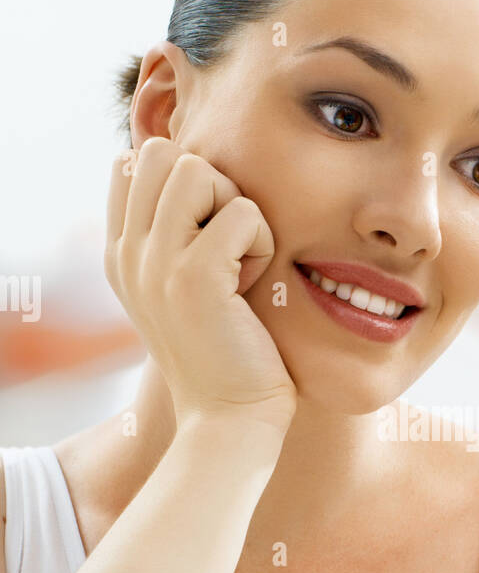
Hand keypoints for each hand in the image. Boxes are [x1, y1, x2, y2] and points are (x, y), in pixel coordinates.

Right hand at [105, 138, 296, 434]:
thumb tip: (201, 179)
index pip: (134, 164)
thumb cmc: (226, 354)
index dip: (184, 181)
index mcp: (121, 255)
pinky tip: (255, 284)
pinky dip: (262, 242)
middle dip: (210, 182)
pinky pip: (243, 212)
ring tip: (241, 260)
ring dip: (236, 206)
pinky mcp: (196, 277)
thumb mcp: (185, 291)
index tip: (208, 235)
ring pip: (197, 169)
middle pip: (163, 153)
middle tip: (229, 240)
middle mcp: (129, 254)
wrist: (230, 419)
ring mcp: (156, 263)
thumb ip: (176, 238)